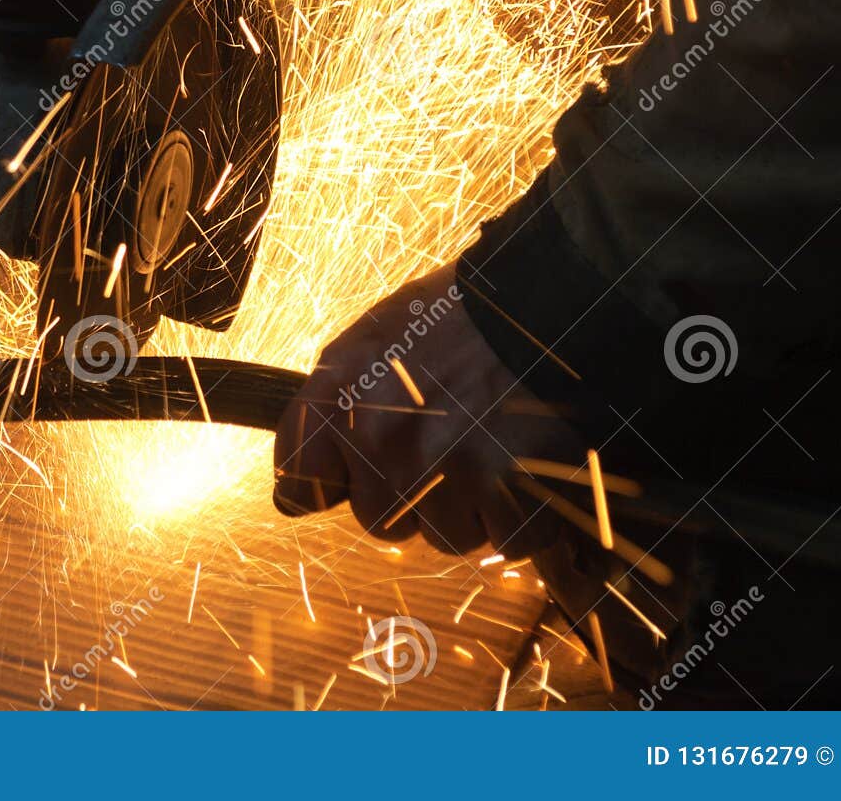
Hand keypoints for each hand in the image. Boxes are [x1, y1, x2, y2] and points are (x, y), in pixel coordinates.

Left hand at [273, 263, 578, 554]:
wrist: (543, 299)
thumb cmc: (458, 316)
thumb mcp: (370, 341)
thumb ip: (330, 408)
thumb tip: (298, 488)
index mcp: (338, 399)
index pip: (301, 487)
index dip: (336, 483)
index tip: (355, 473)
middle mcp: (381, 442)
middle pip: (380, 520)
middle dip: (412, 495)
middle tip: (448, 440)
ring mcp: (444, 472)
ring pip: (446, 537)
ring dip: (469, 507)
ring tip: (491, 443)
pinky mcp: (507, 493)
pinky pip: (509, 540)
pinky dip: (525, 515)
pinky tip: (528, 465)